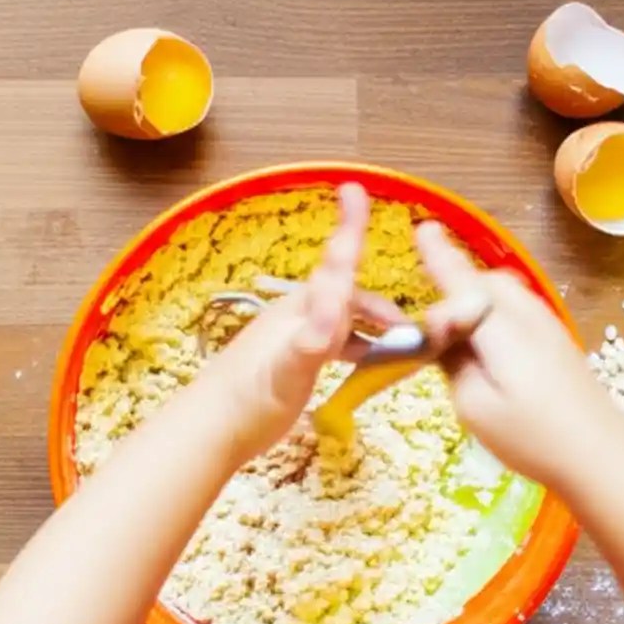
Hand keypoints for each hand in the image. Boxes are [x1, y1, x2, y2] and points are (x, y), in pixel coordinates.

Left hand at [196, 183, 406, 461]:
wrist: (208, 432)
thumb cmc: (249, 401)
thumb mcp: (289, 369)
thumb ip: (315, 337)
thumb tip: (339, 303)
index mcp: (302, 310)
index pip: (336, 264)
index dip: (349, 228)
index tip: (356, 191)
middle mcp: (298, 317)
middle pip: (348, 298)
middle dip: (382, 308)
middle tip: (415, 332)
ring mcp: (293, 340)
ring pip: (343, 322)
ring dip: (373, 329)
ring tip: (402, 349)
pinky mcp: (290, 366)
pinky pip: (333, 347)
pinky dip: (358, 350)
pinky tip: (365, 368)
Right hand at [414, 220, 623, 490]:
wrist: (601, 456)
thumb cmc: (531, 436)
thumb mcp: (473, 405)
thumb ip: (450, 359)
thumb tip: (437, 329)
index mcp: (501, 328)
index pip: (462, 282)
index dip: (439, 257)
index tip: (423, 228)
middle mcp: (526, 315)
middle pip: (485, 282)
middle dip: (457, 286)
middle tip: (430, 323)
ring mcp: (546, 325)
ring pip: (503, 293)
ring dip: (476, 301)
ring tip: (456, 338)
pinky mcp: (556, 340)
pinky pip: (516, 309)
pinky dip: (493, 314)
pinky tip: (487, 350)